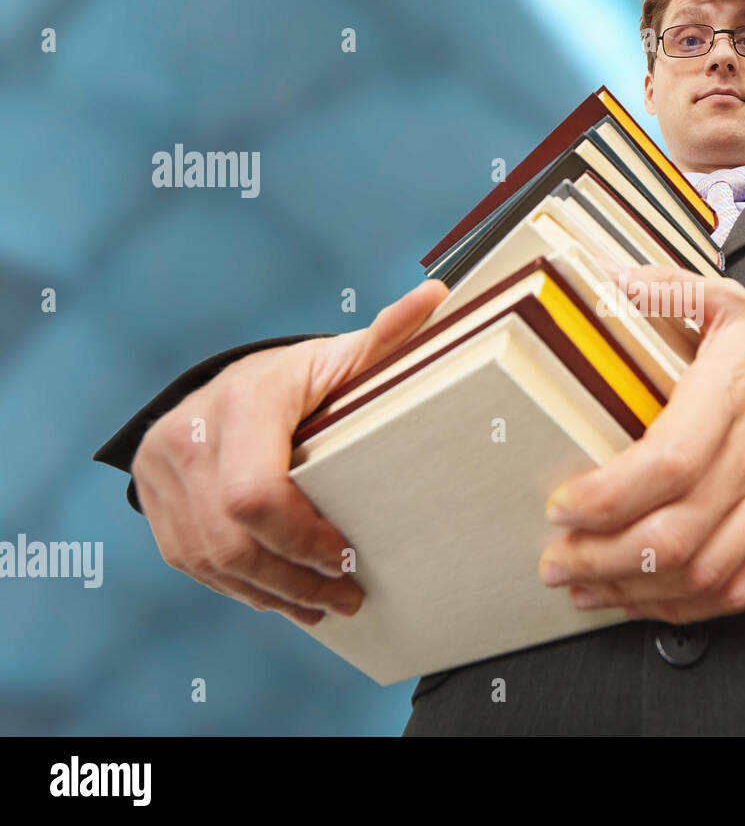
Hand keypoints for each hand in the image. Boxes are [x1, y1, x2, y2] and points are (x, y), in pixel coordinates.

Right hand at [132, 279, 448, 625]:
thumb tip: (435, 296)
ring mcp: (160, 472)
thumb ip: (387, 338)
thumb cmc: (300, 376)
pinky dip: (241, 587)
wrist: (228, 382)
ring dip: (271, 593)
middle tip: (348, 597)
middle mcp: (187, 436)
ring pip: (211, 560)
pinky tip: (283, 598)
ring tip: (324, 605)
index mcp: (241, 402)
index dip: (302, 539)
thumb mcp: (341, 357)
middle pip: (234, 540)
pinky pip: (193, 561)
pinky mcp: (152, 500)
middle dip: (295, 578)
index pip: (256, 494)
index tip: (348, 556)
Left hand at [538, 265, 744, 623]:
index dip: (608, 497)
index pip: (669, 463)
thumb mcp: (725, 302)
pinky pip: (732, 590)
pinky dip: (678, 608)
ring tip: (581, 587)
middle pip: (674, 533)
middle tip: (554, 561)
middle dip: (601, 558)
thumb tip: (607, 278)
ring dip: (631, 591)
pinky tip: (635, 600)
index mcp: (734, 398)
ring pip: (699, 573)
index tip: (561, 506)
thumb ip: (666, 289)